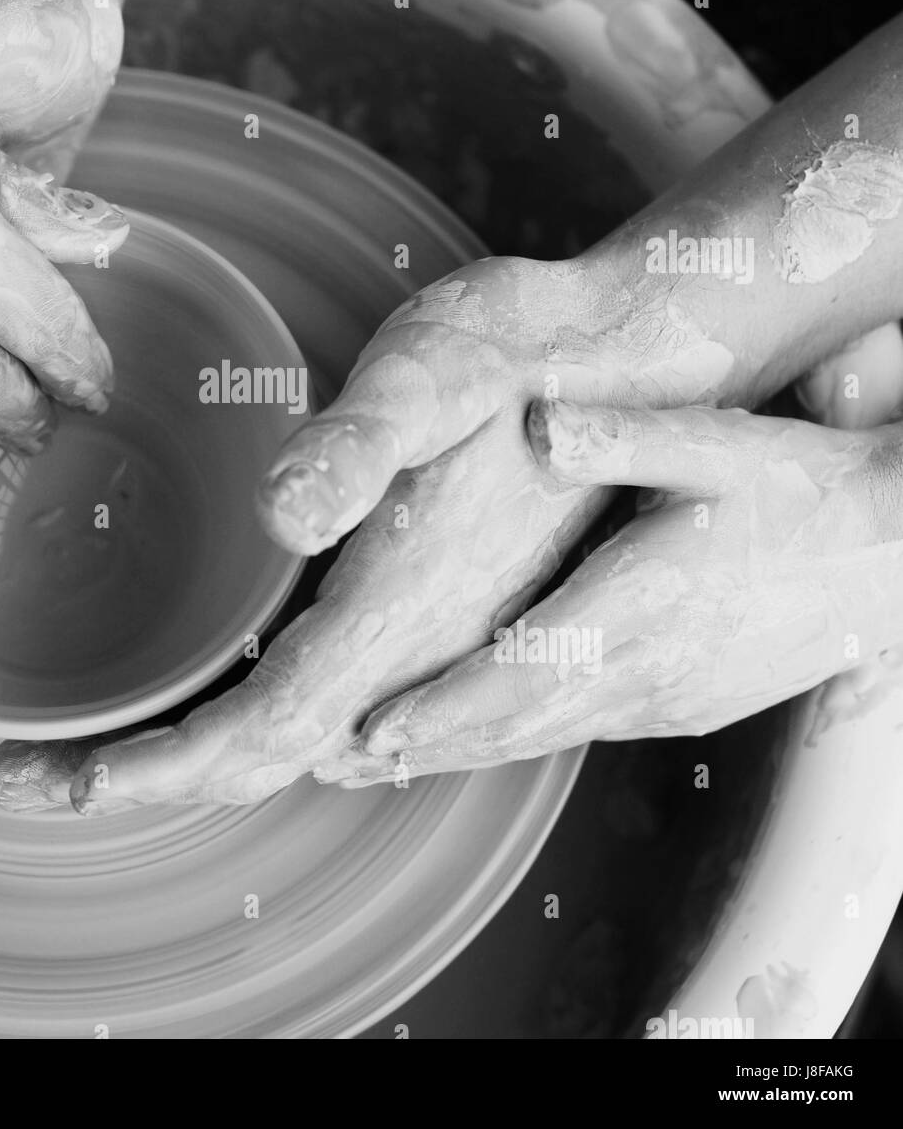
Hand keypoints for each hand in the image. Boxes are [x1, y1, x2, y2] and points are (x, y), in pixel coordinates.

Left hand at [0, 254, 734, 811]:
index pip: (268, 726)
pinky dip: (246, 735)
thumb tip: (284, 513)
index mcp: (403, 608)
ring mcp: (432, 652)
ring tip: (81, 762)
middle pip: (267, 757)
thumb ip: (364, 446)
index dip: (162, 765)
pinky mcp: (432, 628)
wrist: (631, 361)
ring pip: (298, 746)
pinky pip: (330, 715)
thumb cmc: (518, 352)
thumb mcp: (437, 373)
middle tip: (25, 776)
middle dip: (142, 777)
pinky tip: (203, 713)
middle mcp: (418, 656)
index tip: (64, 779)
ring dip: (184, 761)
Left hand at [345, 398, 902, 774]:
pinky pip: (579, 732)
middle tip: (335, 759)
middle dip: (425, 746)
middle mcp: (651, 668)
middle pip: (517, 723)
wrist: (894, 557)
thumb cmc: (804, 491)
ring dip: (460, 753)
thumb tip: (538, 419)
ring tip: (379, 762)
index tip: (372, 727)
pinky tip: (472, 741)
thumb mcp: (721, 443)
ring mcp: (669, 698)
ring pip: (543, 736)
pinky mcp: (682, 706)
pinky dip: (513, 742)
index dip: (444, 707)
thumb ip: (625, 434)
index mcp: (647, 601)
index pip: (525, 669)